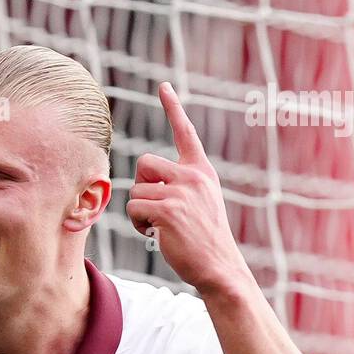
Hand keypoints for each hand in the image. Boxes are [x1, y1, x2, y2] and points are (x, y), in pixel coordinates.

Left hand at [126, 82, 247, 294]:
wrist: (219, 267)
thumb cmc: (205, 241)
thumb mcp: (201, 204)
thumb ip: (181, 186)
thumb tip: (146, 184)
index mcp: (201, 171)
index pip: (185, 132)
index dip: (173, 107)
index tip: (164, 86)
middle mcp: (192, 176)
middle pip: (144, 163)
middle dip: (141, 186)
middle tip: (154, 208)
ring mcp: (180, 192)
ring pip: (136, 190)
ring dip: (139, 211)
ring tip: (158, 227)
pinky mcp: (168, 211)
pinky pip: (134, 209)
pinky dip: (138, 225)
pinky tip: (155, 235)